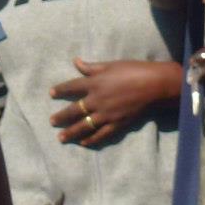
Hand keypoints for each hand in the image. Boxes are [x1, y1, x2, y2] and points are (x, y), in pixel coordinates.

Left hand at [49, 58, 180, 145]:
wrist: (153, 86)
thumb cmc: (133, 70)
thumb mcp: (110, 65)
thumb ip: (91, 67)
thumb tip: (75, 61)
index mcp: (94, 83)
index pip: (71, 87)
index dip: (60, 90)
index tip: (51, 93)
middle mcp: (96, 100)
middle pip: (74, 110)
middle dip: (61, 117)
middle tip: (51, 122)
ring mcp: (105, 114)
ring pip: (84, 126)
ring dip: (71, 132)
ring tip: (61, 138)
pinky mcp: (116, 124)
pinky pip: (100, 134)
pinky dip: (91, 139)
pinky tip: (84, 143)